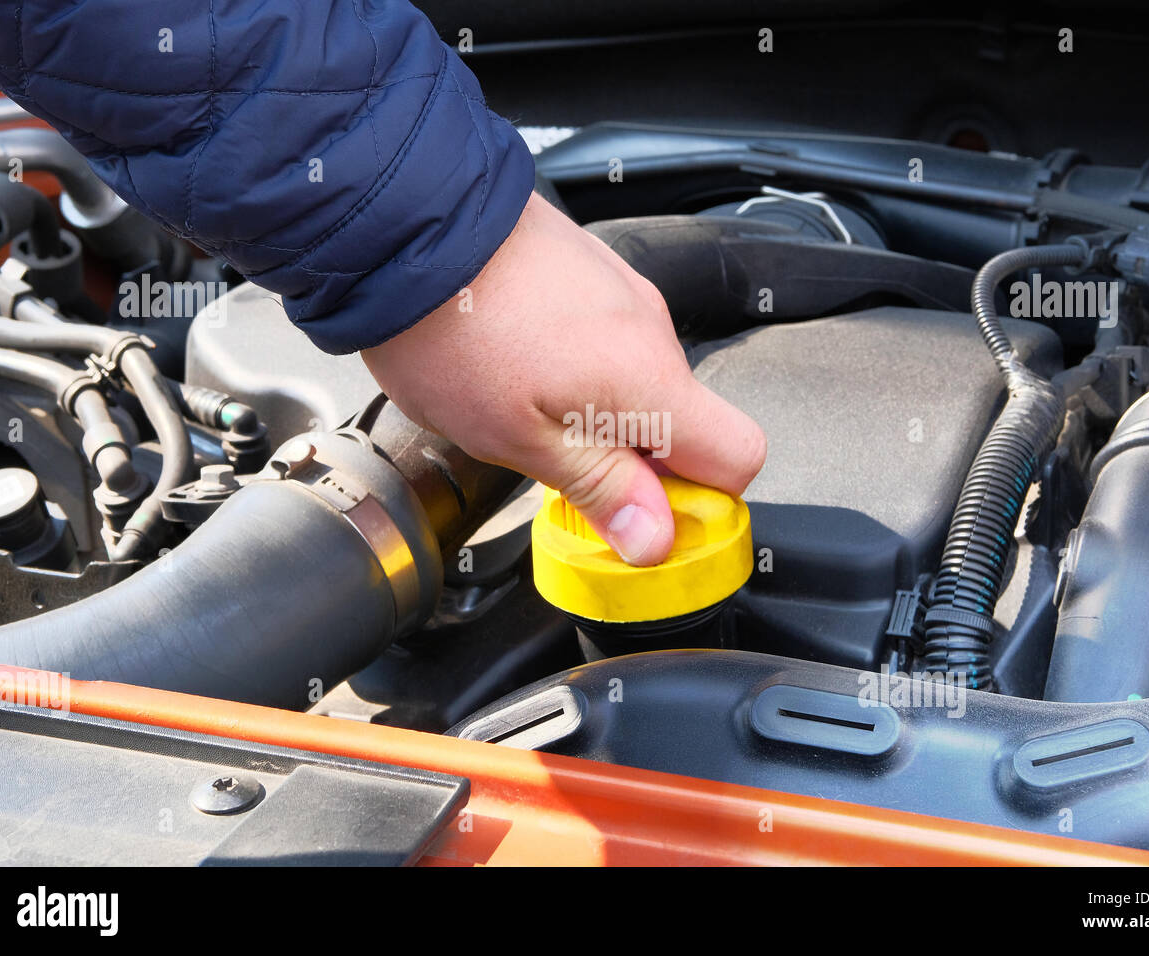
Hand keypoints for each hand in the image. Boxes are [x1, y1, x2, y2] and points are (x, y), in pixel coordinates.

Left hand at [362, 192, 765, 565]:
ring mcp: (625, 295)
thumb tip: (656, 538)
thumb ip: (600, 488)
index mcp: (647, 379)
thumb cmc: (453, 328)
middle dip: (639, 463)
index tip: (650, 520)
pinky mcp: (594, 274)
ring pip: (643, 383)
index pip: (740, 455)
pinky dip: (583, 371)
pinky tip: (522, 370)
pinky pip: (613, 342)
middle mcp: (652, 331)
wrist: (408, 224)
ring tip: (528, 414)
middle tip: (566, 476)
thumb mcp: (519, 439)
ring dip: (605, 415)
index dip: (703, 500)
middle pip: (687, 422)